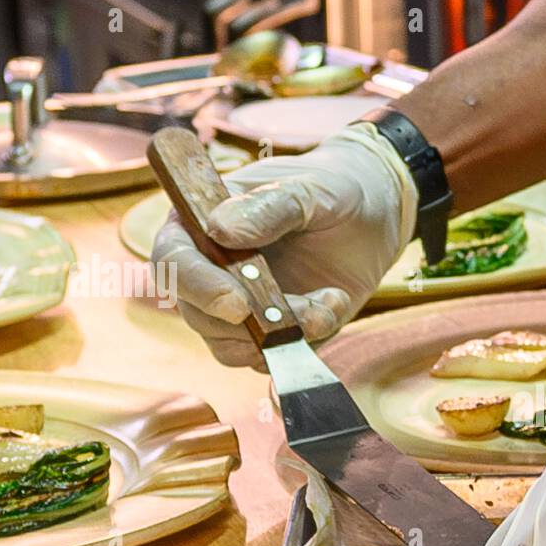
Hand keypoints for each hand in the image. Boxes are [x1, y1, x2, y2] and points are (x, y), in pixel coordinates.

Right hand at [152, 123, 417, 366]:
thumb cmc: (332, 190)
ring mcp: (239, 306)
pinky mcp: (270, 332)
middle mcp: (210, 269)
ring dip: (281, 337)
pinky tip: (334, 304)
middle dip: (248, 325)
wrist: (373, 216)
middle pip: (197, 315)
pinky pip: (271, 355)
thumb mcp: (309, 190)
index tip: (238, 306)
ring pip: (231, 346)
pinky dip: (304, 343)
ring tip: (329, 302)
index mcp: (201, 223)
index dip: (198, 287)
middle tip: (305, 312)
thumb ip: (269, 208)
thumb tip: (220, 230)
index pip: (173, 260)